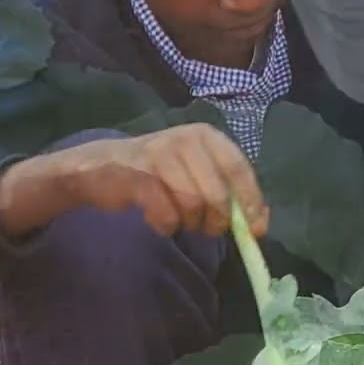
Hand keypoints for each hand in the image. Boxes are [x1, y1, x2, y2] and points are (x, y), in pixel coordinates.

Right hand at [51, 124, 267, 237]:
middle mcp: (185, 139)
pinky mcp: (137, 175)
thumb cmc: (161, 173)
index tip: (254, 228)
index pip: (238, 168)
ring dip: (190, 223)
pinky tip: (158, 220)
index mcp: (207, 136)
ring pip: (192, 205)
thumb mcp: (199, 174)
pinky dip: (166, 226)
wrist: (103, 166)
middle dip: (216, 221)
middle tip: (206, 228)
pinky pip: (166, 214)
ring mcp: (160, 154)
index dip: (250, 200)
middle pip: (217, 193)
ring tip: (181, 220)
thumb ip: (231, 195)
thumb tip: (260, 227)